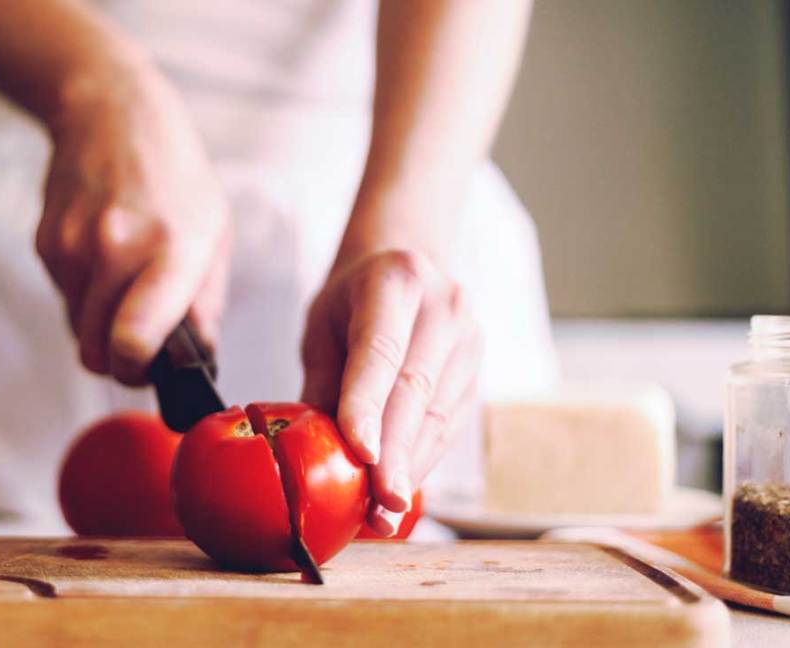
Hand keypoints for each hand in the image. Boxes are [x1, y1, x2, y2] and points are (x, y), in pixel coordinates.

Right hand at [35, 72, 229, 383]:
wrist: (111, 113)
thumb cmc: (174, 178)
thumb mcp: (214, 233)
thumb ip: (206, 305)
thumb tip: (198, 362)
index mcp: (170, 249)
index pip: (133, 340)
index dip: (136, 370)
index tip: (148, 366)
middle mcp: (115, 249)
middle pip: (96, 351)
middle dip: (118, 360)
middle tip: (141, 343)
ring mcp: (73, 247)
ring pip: (77, 330)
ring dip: (100, 326)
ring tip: (125, 284)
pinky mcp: (45, 244)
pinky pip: (64, 300)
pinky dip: (83, 296)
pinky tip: (103, 258)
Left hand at [301, 250, 481, 535]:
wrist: (407, 263)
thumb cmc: (352, 300)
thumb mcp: (322, 326)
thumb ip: (322, 382)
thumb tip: (311, 452)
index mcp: (396, 281)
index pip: (381, 351)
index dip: (370, 405)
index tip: (361, 454)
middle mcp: (445, 307)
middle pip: (416, 391)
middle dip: (396, 455)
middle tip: (378, 506)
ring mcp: (470, 340)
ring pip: (438, 416)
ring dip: (410, 470)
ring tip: (383, 515)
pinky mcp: (478, 371)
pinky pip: (449, 426)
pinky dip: (422, 463)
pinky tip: (400, 493)